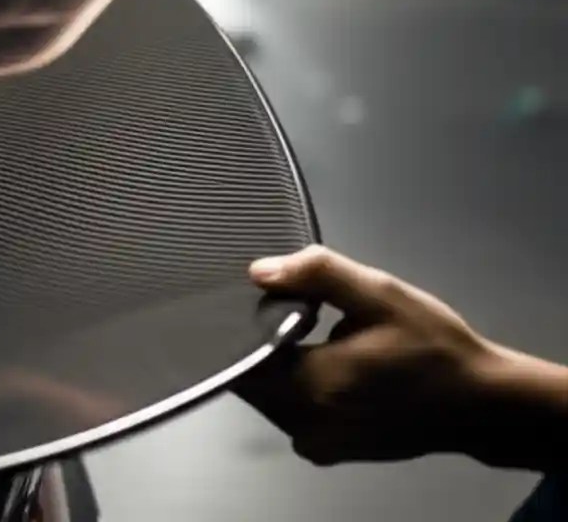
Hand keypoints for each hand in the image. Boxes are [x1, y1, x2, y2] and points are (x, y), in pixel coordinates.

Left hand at [236, 245, 499, 465]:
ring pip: (269, 396)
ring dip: (281, 366)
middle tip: (297, 313)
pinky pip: (290, 412)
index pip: (240, 359)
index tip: (261, 300)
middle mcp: (303, 426)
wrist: (482, 404)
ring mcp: (315, 444)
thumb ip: (317, 274)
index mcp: (310, 388)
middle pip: (251, 378)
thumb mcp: (381, 294)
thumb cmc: (434, 347)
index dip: (242, 326)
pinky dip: (298, 387)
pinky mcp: (327, 450)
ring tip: (317, 336)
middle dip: (264, 344)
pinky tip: (331, 365)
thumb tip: (259, 271)